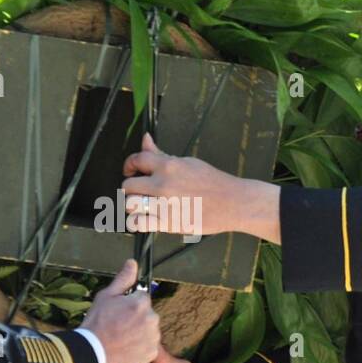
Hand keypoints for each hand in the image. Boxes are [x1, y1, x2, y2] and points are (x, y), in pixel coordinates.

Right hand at [81, 257, 159, 362]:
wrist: (93, 352)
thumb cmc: (97, 323)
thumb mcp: (106, 296)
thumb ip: (123, 279)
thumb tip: (132, 263)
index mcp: (142, 303)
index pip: (142, 298)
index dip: (129, 304)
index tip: (119, 312)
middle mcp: (152, 318)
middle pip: (147, 314)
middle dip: (136, 318)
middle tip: (119, 326)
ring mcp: (153, 337)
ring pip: (149, 330)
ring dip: (139, 332)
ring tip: (121, 338)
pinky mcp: (151, 352)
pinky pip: (148, 346)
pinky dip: (140, 347)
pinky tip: (126, 348)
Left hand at [122, 133, 280, 241]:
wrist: (233, 202)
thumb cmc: (212, 182)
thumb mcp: (187, 162)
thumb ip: (162, 155)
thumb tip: (145, 139)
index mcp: (168, 166)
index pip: (136, 160)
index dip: (129, 166)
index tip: (131, 171)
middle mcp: (163, 184)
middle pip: (128, 186)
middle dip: (131, 189)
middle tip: (138, 192)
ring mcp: (164, 204)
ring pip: (130, 205)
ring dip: (133, 206)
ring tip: (142, 206)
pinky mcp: (168, 223)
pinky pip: (138, 223)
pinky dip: (137, 222)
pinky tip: (145, 219)